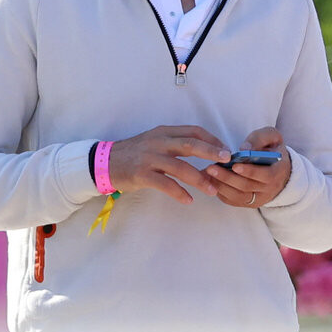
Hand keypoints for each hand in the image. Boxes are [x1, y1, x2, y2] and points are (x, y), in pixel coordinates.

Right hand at [107, 125, 230, 203]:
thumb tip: (205, 151)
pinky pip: (165, 184)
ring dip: (199, 179)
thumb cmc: (135, 154)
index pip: (193, 131)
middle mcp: (158, 142)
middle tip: (227, 162)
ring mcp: (149, 158)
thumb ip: (175, 144)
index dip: (212, 140)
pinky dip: (179, 192)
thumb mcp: (155, 142)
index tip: (225, 150)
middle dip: (211, 152)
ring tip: (212, 190)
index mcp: (164, 132)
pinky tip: (189, 200)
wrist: (104, 162)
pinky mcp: (141, 174)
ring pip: (180, 167)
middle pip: (190, 144)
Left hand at [207, 126, 292, 209]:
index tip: (234, 165)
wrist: (278, 169)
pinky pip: (232, 200)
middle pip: (247, 186)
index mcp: (278, 172)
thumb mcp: (272, 137)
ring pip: (238, 196)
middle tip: (211, 167)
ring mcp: (259, 198)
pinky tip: (210, 181)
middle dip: (228, 177)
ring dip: (221, 185)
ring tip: (208, 173)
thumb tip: (244, 148)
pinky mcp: (248, 203)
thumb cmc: (272, 150)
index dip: (250, 171)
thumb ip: (260, 138)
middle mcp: (270, 189)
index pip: (266, 175)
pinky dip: (220, 192)